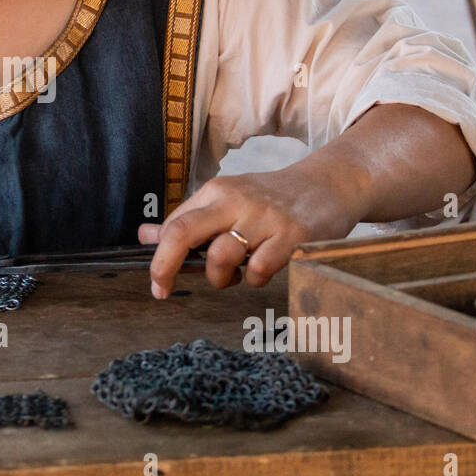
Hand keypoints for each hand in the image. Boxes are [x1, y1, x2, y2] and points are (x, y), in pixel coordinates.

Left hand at [137, 161, 368, 297]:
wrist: (330, 184)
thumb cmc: (272, 200)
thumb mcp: (228, 200)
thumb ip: (189, 219)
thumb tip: (145, 235)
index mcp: (216, 191)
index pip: (173, 224)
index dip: (158, 257)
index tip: (157, 282)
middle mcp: (236, 200)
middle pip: (182, 233)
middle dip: (164, 266)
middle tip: (161, 290)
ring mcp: (265, 217)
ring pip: (220, 257)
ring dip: (220, 278)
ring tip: (233, 276)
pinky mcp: (292, 235)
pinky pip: (259, 270)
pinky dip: (255, 280)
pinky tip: (262, 271)